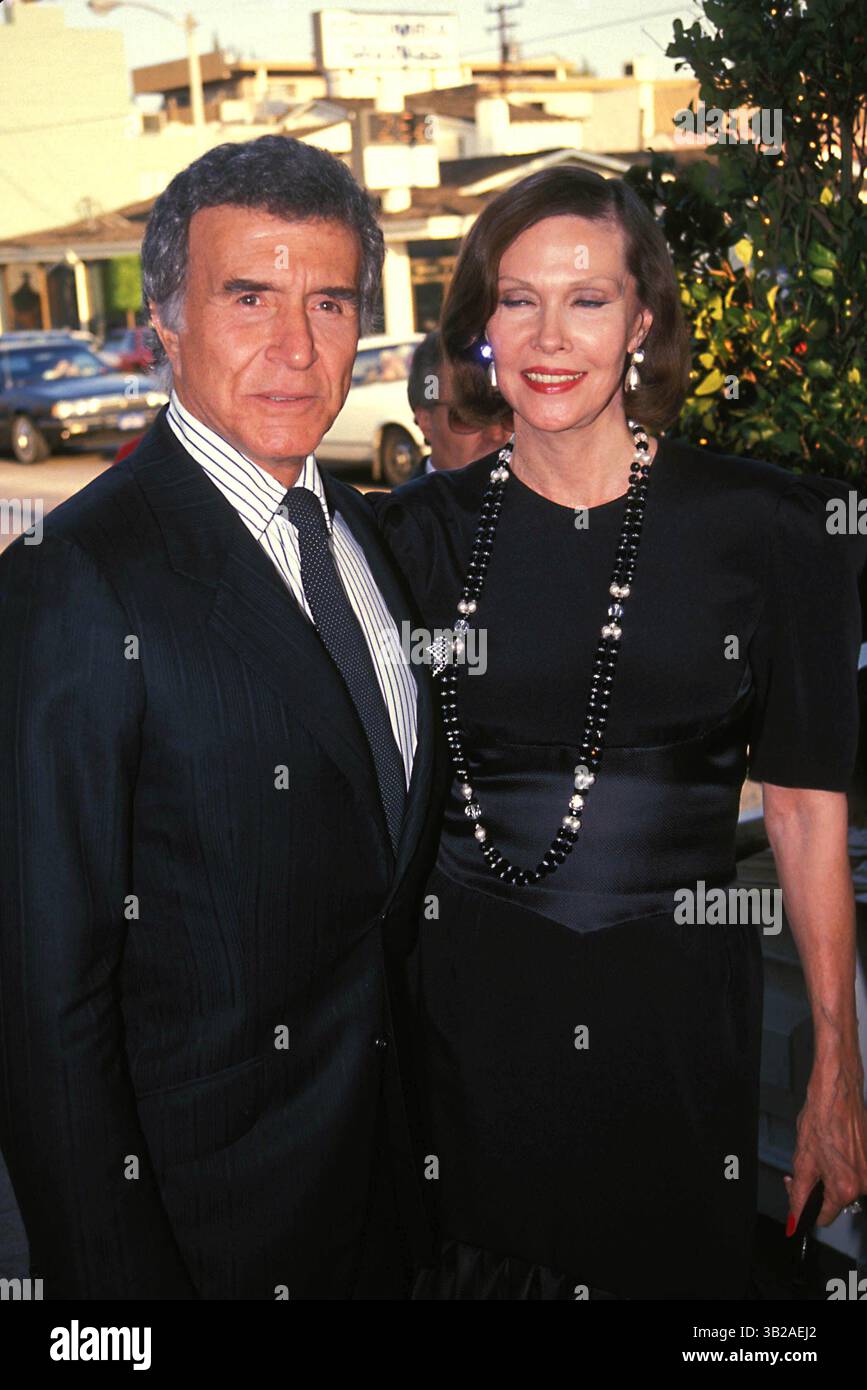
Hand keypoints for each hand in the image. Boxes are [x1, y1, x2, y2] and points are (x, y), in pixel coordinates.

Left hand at [784, 1054, 866, 1231]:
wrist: (837, 1092)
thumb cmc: (821, 1118)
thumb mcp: (803, 1160)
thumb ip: (799, 1193)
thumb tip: (796, 1215)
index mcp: (845, 1187)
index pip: (824, 1217)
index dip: (806, 1208)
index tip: (799, 1197)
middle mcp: (863, 1183)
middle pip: (835, 1201)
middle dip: (818, 1187)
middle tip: (808, 1166)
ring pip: (843, 1185)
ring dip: (829, 1174)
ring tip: (822, 1151)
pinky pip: (853, 1171)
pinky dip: (840, 1164)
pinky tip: (832, 1146)